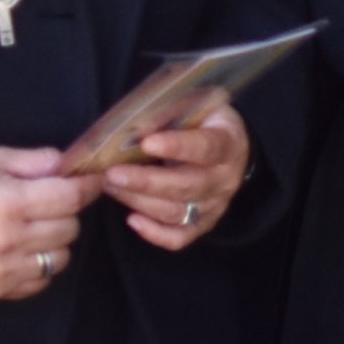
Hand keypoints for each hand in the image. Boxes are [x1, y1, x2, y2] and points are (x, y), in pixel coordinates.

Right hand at [0, 146, 102, 301]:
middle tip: (52, 202)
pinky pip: (41, 281)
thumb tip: (72, 166)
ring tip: (37, 227)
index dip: (88, 187)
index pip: (70, 198)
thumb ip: (37, 160)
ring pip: (61, 257)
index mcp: (10, 202)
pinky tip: (27, 249)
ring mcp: (2, 269)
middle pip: (70, 228)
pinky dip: (42, 265)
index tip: (93, 180)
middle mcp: (8, 240)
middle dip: (68, 211)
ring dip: (57, 240)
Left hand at [104, 95, 249, 250]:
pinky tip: (132, 219)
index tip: (146, 142)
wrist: (232, 149)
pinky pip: (180, 237)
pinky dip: (154, 233)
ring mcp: (216, 204)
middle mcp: (225, 178)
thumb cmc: (206, 123)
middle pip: (186, 186)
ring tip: (111, 187)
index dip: (177, 146)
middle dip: (145, 182)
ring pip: (177, 212)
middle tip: (112, 174)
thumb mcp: (197, 106)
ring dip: (140, 202)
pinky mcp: (204, 223)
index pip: (205, 148)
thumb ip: (171, 113)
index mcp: (228, 143)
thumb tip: (135, 128)